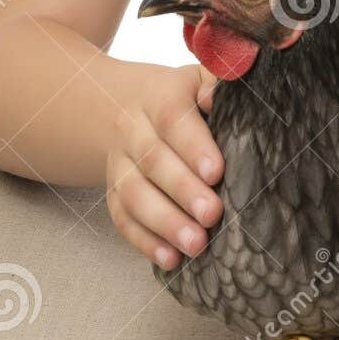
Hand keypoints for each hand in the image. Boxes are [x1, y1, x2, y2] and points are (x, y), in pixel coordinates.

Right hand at [105, 61, 223, 268]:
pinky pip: (122, 219)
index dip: (193, 146)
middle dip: (183, 191)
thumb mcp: (204, 80)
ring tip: (197, 245)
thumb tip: (224, 96)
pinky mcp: (114, 193)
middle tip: (212, 215)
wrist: (136, 107)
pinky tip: (171, 259)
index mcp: (159, 95)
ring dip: (165, 223)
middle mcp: (132, 129)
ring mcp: (118, 163)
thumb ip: (220, 84)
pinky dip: (145, 242)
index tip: (216, 172)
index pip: (173, 118)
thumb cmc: (188, 98)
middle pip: (152, 160)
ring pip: (134, 194)